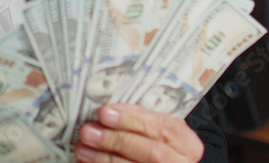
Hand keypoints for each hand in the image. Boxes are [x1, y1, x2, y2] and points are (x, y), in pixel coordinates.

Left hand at [74, 103, 203, 162]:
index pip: (164, 127)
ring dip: (105, 158)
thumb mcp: (154, 130)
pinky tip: (87, 162)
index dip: (133, 119)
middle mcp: (181, 162)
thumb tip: (105, 110)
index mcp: (186, 143)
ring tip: (82, 148)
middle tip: (88, 132)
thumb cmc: (151, 142)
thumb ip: (138, 121)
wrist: (151, 160)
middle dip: (117, 140)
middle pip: (153, 152)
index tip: (104, 112)